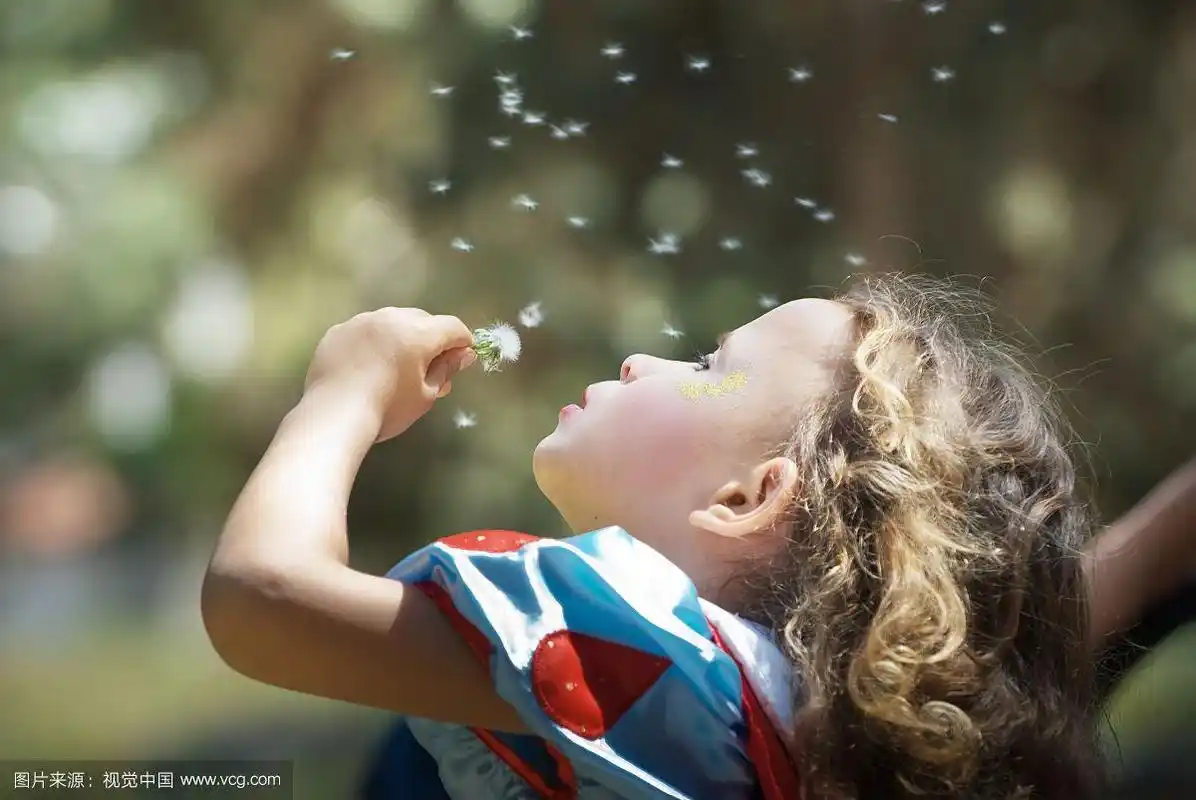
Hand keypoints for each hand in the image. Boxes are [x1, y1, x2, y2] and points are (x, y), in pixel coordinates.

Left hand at [303, 308, 475, 440]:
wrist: (333, 414)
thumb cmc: (387, 408)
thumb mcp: (425, 395)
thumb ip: (446, 370)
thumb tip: (463, 355)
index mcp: (417, 333)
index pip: (452, 327)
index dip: (462, 342)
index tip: (462, 359)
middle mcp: (390, 318)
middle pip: (422, 320)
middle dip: (431, 338)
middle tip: (429, 368)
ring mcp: (360, 322)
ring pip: (391, 322)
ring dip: (400, 337)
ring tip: (395, 366)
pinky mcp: (337, 332)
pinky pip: (364, 331)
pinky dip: (372, 343)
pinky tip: (366, 367)